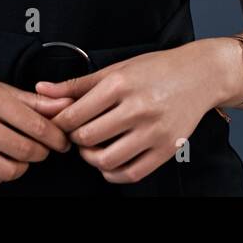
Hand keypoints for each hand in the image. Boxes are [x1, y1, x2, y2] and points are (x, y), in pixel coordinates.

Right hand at [0, 68, 75, 189]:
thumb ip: (34, 100)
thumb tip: (67, 105)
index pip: (36, 125)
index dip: (57, 138)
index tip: (62, 142)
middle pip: (24, 151)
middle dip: (41, 154)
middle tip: (41, 150)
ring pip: (7, 171)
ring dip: (21, 168)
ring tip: (19, 157)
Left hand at [34, 43, 219, 184]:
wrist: (200, 75)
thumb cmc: (156, 69)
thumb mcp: (115, 69)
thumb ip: (77, 85)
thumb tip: (42, 91)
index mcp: (120, 84)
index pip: (75, 114)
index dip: (60, 123)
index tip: (61, 122)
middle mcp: (137, 108)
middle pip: (87, 137)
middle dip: (74, 139)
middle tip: (76, 134)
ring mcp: (154, 131)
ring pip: (106, 159)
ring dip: (90, 158)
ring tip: (91, 147)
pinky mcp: (166, 149)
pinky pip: (131, 173)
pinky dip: (112, 173)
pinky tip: (109, 161)